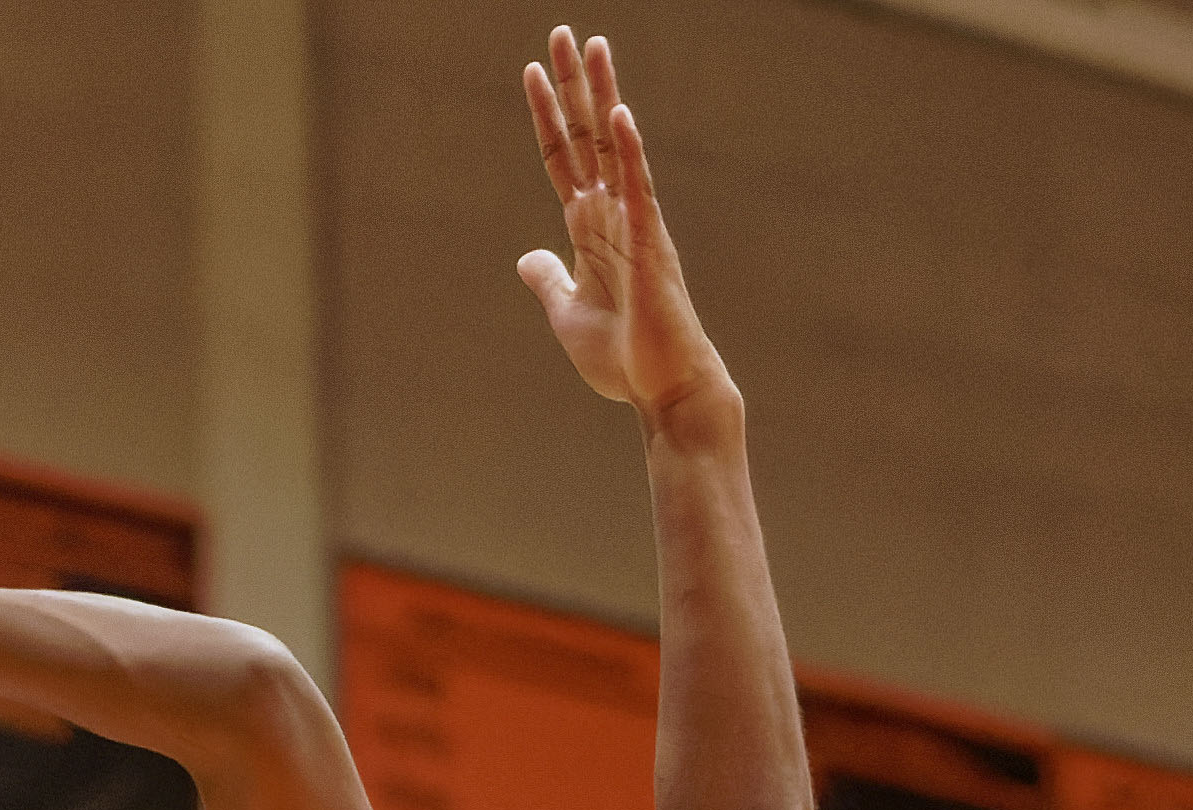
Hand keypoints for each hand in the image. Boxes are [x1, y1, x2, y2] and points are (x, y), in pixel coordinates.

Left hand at [518, 29, 733, 427]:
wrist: (664, 390)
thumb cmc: (624, 359)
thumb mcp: (566, 314)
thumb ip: (548, 279)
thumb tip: (528, 256)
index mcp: (590, 229)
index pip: (563, 158)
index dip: (546, 116)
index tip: (531, 72)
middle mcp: (613, 215)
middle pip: (587, 136)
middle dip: (573, 85)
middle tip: (563, 33)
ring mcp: (635, 224)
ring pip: (614, 147)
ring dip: (602, 95)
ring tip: (593, 45)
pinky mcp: (652, 244)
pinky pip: (638, 189)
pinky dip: (628, 152)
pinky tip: (619, 113)